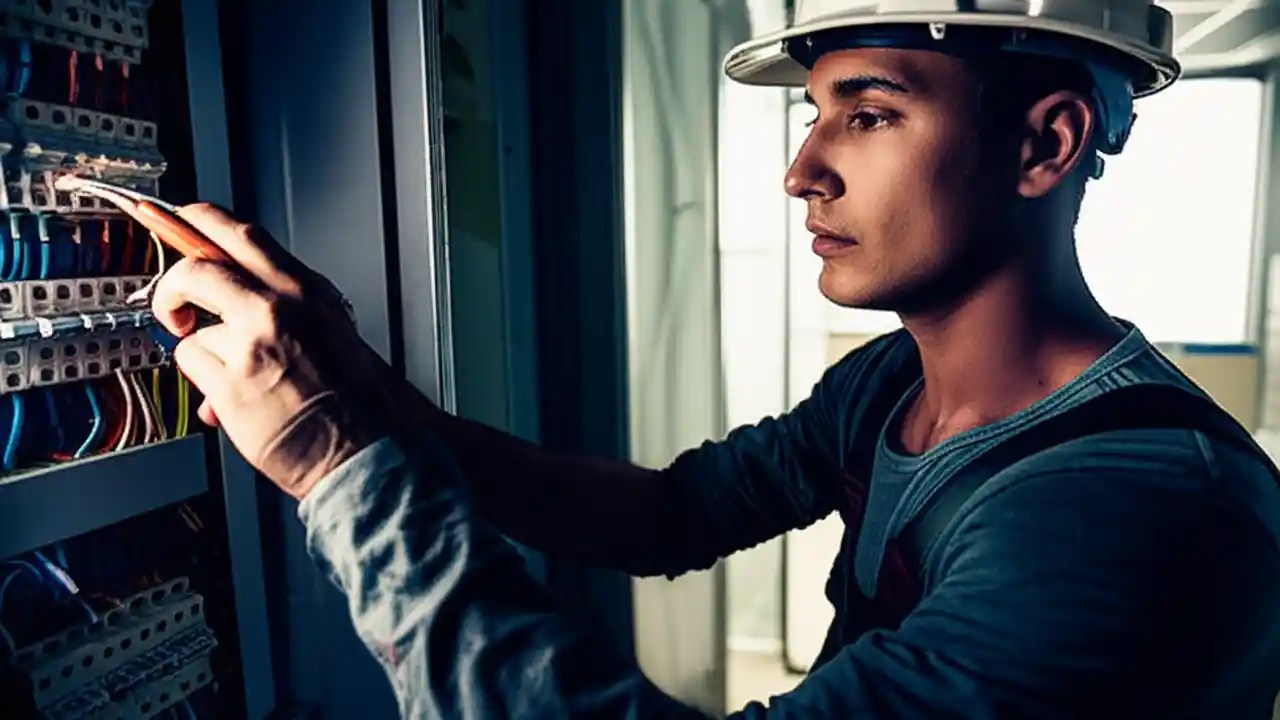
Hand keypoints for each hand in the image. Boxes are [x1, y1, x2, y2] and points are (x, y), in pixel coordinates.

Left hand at [151, 204, 392, 498]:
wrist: (365, 448)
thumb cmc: (360, 401)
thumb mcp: (333, 329)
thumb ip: (287, 307)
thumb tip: (243, 297)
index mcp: (305, 290)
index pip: (241, 236)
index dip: (199, 225)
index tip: (177, 223)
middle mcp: (277, 308)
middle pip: (198, 262)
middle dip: (172, 275)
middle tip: (171, 291)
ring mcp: (251, 344)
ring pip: (191, 327)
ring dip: (202, 350)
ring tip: (228, 372)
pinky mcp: (230, 384)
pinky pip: (192, 367)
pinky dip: (204, 382)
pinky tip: (231, 397)